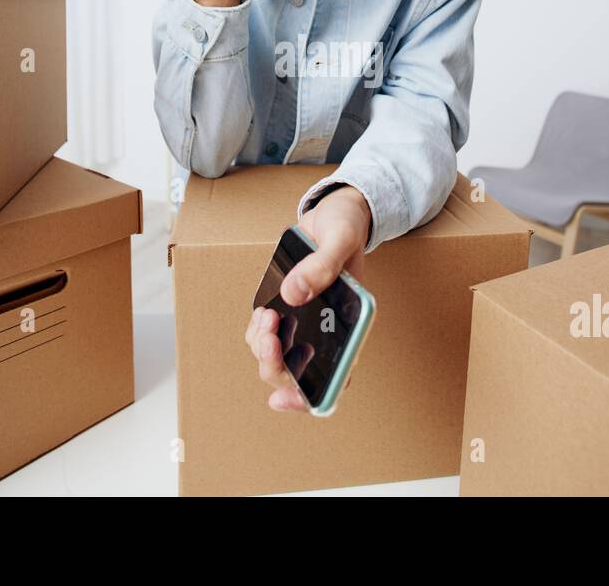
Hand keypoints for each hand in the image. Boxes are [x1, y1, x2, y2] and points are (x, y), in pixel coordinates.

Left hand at [243, 186, 371, 411]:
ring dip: (263, 345)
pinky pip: (265, 333)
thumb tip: (292, 294)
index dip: (312, 397)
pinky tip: (262, 312)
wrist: (334, 211)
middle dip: (275, 364)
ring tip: (266, 315)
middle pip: (297, 371)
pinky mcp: (286, 309)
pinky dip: (257, 329)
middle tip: (267, 338)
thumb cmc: (345, 226)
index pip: (337, 376)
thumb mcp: (340, 239)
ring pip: (276, 356)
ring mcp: (306, 322)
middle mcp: (328, 330)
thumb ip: (322, 265)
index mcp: (351, 322)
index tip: (284, 398)